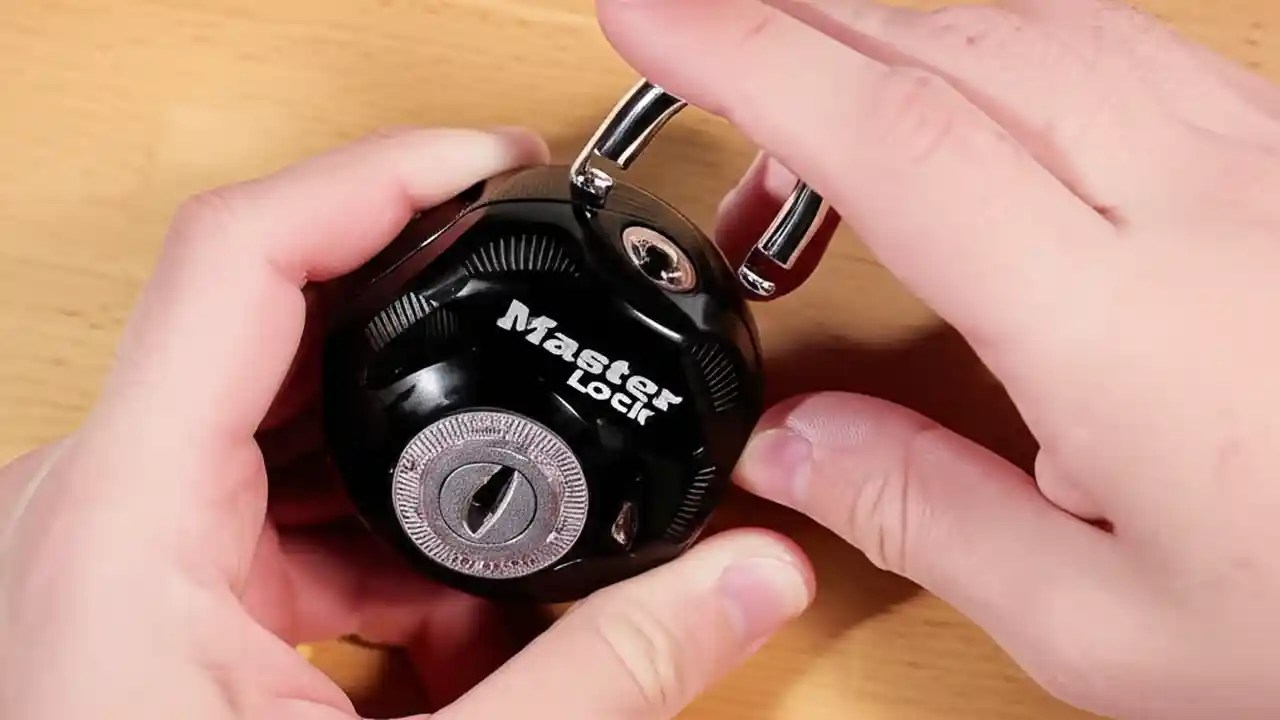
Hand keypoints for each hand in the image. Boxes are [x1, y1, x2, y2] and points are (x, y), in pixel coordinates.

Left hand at [0, 128, 813, 719]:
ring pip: (303, 444)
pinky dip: (389, 561)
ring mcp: (126, 557)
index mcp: (125, 525)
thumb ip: (602, 677)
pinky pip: (290, 527)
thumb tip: (751, 577)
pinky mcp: (157, 604)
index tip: (491, 163)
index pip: (245, 260)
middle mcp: (104, 514)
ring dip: (427, 485)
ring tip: (515, 553)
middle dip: (443, 348)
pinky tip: (454, 633)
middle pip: (291, 341)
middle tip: (548, 337)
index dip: (381, 178)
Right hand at [597, 1, 1279, 717]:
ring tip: (813, 94)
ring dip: (895, 33)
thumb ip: (922, 514)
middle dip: (796, 25)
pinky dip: (1000, 45)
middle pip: (951, 42)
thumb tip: (792, 445)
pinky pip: (1116, 50)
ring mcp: (1256, 158)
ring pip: (1035, 24)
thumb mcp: (1106, 623)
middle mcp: (1192, 200)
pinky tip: (968, 86)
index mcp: (1120, 321)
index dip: (747, 57)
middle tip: (700, 65)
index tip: (648, 20)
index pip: (890, 136)